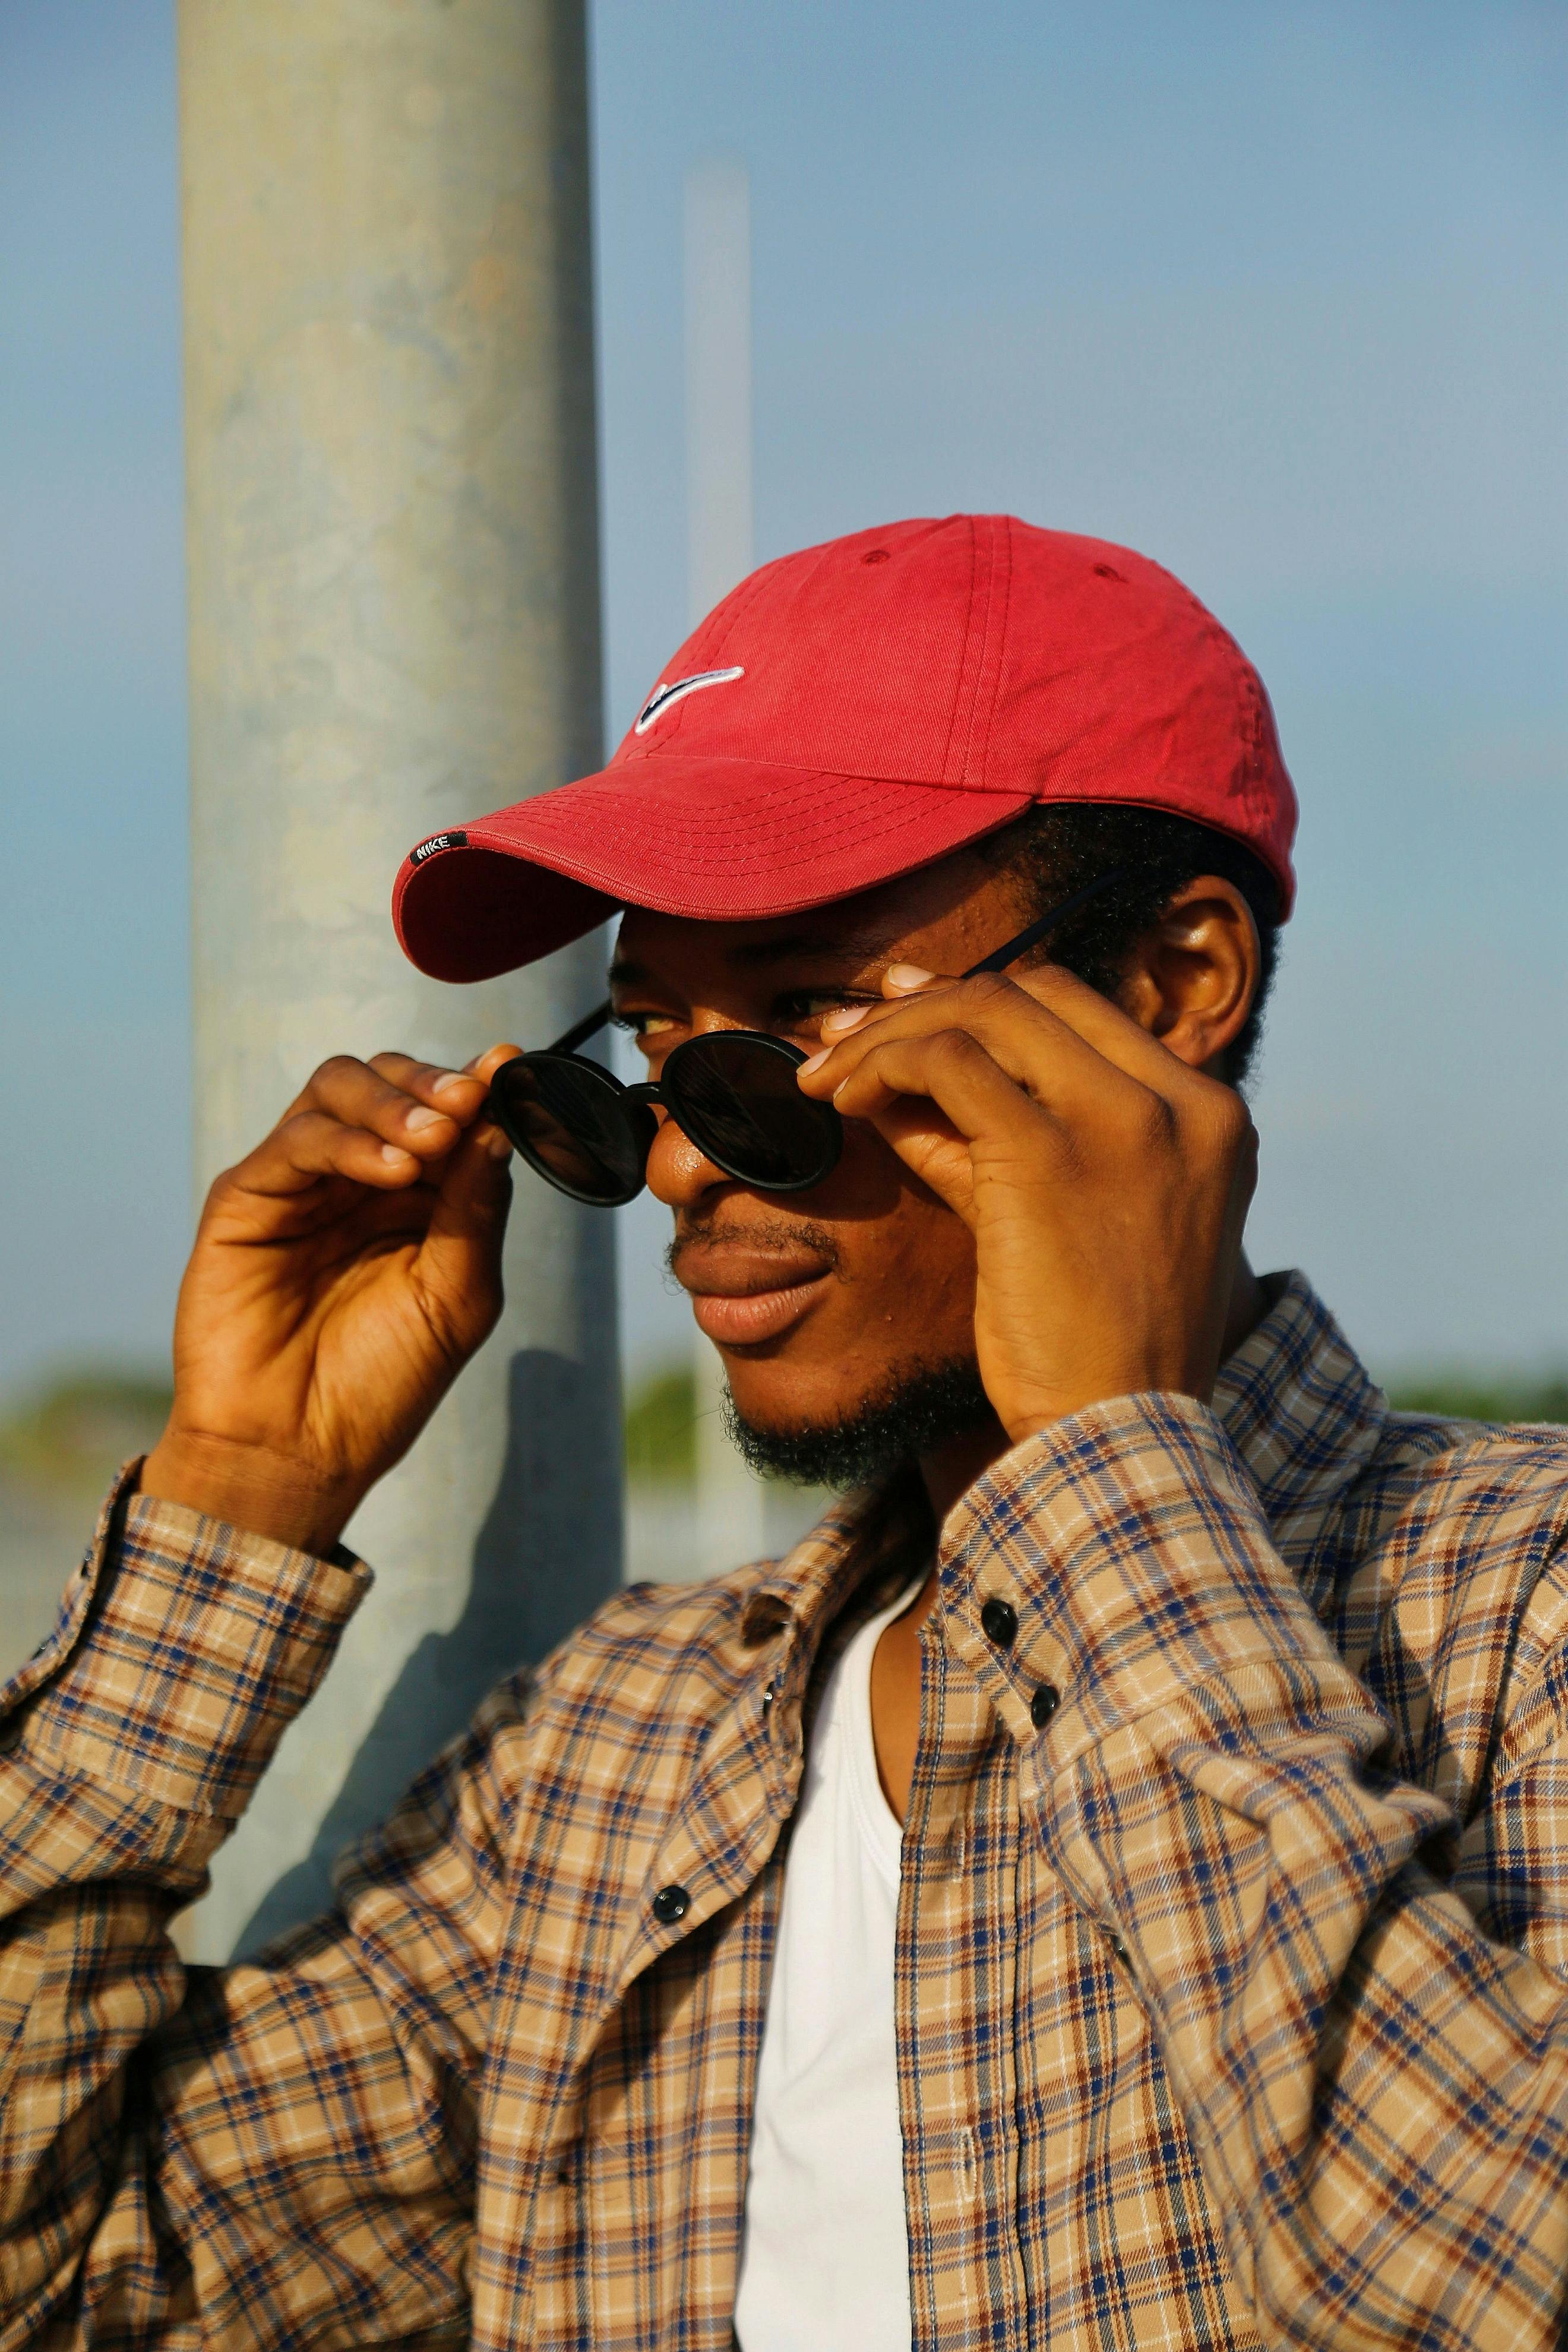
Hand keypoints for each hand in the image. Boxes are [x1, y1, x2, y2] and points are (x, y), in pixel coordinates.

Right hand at [139, 1046, 519, 1554]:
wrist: (298, 1451)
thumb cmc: (381, 1383)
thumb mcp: (457, 1297)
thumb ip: (478, 1209)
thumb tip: (501, 1124)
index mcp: (416, 1196)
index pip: (446, 1112)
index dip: (479, 1085)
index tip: (513, 1066)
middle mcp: (357, 1177)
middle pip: (389, 1079)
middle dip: (434, 1081)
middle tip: (469, 1100)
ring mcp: (300, 1181)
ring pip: (338, 1089)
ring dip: (394, 1102)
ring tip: (434, 1139)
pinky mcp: (247, 1196)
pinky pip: (298, 1140)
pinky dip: (351, 1142)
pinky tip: (394, 1171)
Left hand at [796, 967, 1255, 1442]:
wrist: (1123, 1436)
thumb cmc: (1095, 1345)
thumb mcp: (1067, 1216)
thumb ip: (999, 1139)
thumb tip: (904, 1075)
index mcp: (1208, 1114)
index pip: (1081, 1010)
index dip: (981, 998)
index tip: (908, 1010)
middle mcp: (1181, 1101)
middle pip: (1031, 994)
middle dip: (925, 1005)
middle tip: (847, 1039)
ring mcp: (1124, 1120)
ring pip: (983, 1013)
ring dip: (890, 1034)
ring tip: (828, 1075)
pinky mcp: (1051, 1154)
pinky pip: (947, 1064)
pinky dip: (883, 1065)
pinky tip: (846, 1103)